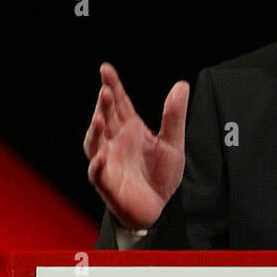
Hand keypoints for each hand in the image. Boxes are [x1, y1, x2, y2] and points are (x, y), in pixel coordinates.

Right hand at [83, 63, 188, 229]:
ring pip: (94, 143)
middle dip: (103, 104)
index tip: (105, 69)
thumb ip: (174, 116)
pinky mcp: (107, 183)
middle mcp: (115, 141)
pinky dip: (97, 165)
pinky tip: (101, 157)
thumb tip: (181, 85)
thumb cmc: (160, 175)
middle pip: (105, 118)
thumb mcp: (173, 143)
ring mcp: (108, 161)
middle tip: (106, 89)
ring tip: (99, 118)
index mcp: (129, 128)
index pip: (118, 102)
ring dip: (94, 131)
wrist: (159, 207)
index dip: (112, 85)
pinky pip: (97, 173)